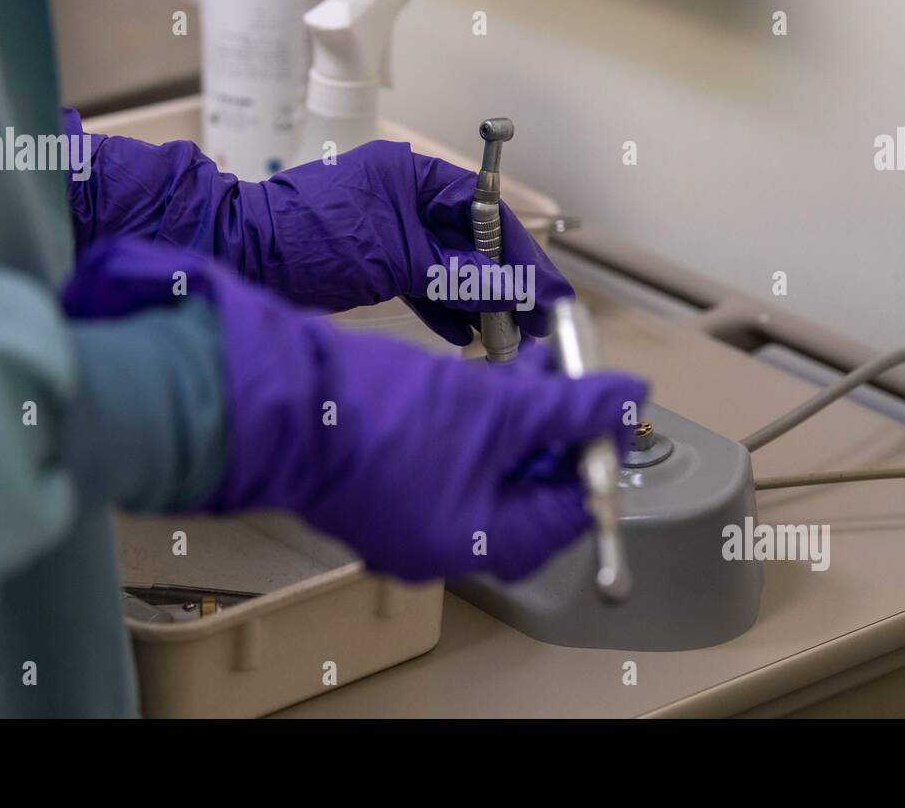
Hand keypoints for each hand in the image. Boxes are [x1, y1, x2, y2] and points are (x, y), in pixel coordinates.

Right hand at [63, 240, 646, 580]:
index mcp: (473, 545)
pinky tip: (495, 372)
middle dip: (558, 430)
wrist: (275, 395)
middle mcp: (442, 541)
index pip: (563, 515)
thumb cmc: (377, 416)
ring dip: (522, 416)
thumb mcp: (492, 409)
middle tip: (580, 379)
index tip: (613, 411)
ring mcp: (409, 512)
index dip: (596, 458)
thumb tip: (629, 400)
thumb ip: (568, 408)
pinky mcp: (385, 478)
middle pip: (527, 492)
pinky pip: (452, 457)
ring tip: (541, 358)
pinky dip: (480, 420)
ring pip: (489, 468)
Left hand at [264, 140, 574, 342]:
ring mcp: (388, 229)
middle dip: (502, 281)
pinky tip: (465, 333)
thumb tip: (509, 293)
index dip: (521, 251)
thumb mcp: (394, 259)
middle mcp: (404, 196)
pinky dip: (442, 306)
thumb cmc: (310, 240)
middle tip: (536, 320)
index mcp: (412, 175)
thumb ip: (455, 276)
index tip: (548, 287)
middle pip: (470, 239)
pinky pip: (420, 281)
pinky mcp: (373, 260)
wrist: (242, 256)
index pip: (485, 210)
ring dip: (475, 299)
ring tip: (506, 335)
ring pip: (447, 264)